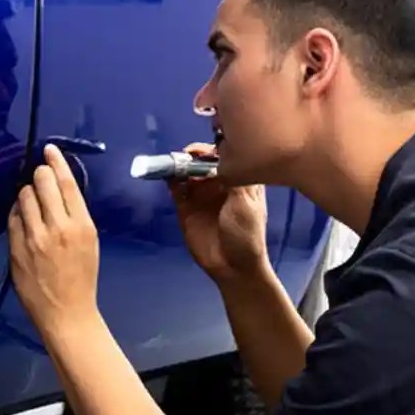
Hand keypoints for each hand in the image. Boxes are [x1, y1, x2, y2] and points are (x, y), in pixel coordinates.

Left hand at [9, 144, 99, 336]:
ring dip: (25, 192)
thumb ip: (74, 215)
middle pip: (42, 183)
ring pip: (23, 196)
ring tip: (30, 198)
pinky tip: (21, 216)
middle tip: (37, 173)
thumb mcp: (89, 241)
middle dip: (38, 173)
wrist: (66, 313)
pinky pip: (12, 218)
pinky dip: (16, 212)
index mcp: (81, 225)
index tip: (49, 149)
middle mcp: (58, 228)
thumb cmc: (82, 277)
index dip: (56, 161)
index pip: (66, 182)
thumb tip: (60, 187)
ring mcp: (34, 238)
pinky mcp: (16, 249)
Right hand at [168, 143, 268, 281]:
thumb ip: (234, 179)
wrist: (232, 267)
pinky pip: (175, 187)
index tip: (207, 147)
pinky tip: (168, 174)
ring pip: (188, 171)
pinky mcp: (185, 207)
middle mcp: (219, 184)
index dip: (216, 147)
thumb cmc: (246, 234)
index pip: (227, 156)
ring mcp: (201, 195)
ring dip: (181, 164)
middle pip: (204, 160)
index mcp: (239, 181)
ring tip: (176, 162)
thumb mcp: (246, 203)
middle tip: (188, 154)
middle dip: (195, 154)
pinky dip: (170, 178)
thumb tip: (223, 154)